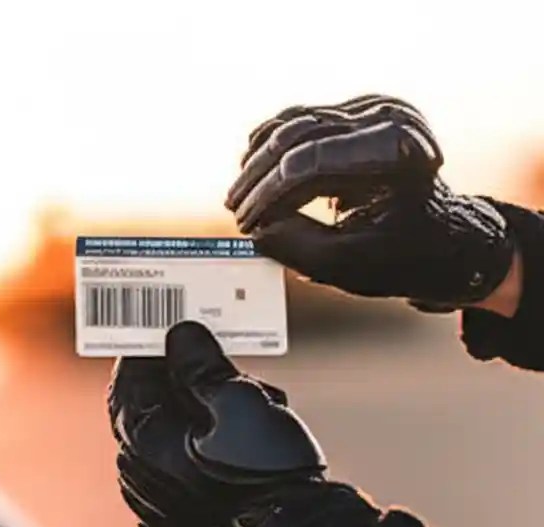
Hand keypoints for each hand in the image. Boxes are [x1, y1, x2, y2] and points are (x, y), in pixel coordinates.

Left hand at [108, 321, 328, 526]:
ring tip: (261, 410)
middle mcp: (140, 468)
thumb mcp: (238, 401)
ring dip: (212, 412)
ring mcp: (159, 495)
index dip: (156, 344)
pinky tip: (252, 441)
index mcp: (142, 437)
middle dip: (194, 379)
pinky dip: (215, 445)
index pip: (131, 374)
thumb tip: (179, 334)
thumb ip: (202, 365)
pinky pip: (190, 460)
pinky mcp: (182, 513)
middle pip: (155, 401)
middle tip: (235, 370)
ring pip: (176, 430)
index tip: (180, 322)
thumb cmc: (266, 471)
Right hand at [224, 94, 517, 309]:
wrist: (443, 237)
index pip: (310, 164)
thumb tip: (256, 229)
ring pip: (294, 122)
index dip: (267, 195)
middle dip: (258, 177)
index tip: (245, 224)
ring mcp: (376, 109)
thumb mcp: (350, 264)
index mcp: (400, 152)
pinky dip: (271, 143)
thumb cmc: (405, 254)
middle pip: (298, 136)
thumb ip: (298, 248)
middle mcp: (391, 117)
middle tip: (236, 209)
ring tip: (240, 194)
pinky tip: (252, 168)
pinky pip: (302, 117)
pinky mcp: (361, 110)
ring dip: (258, 159)